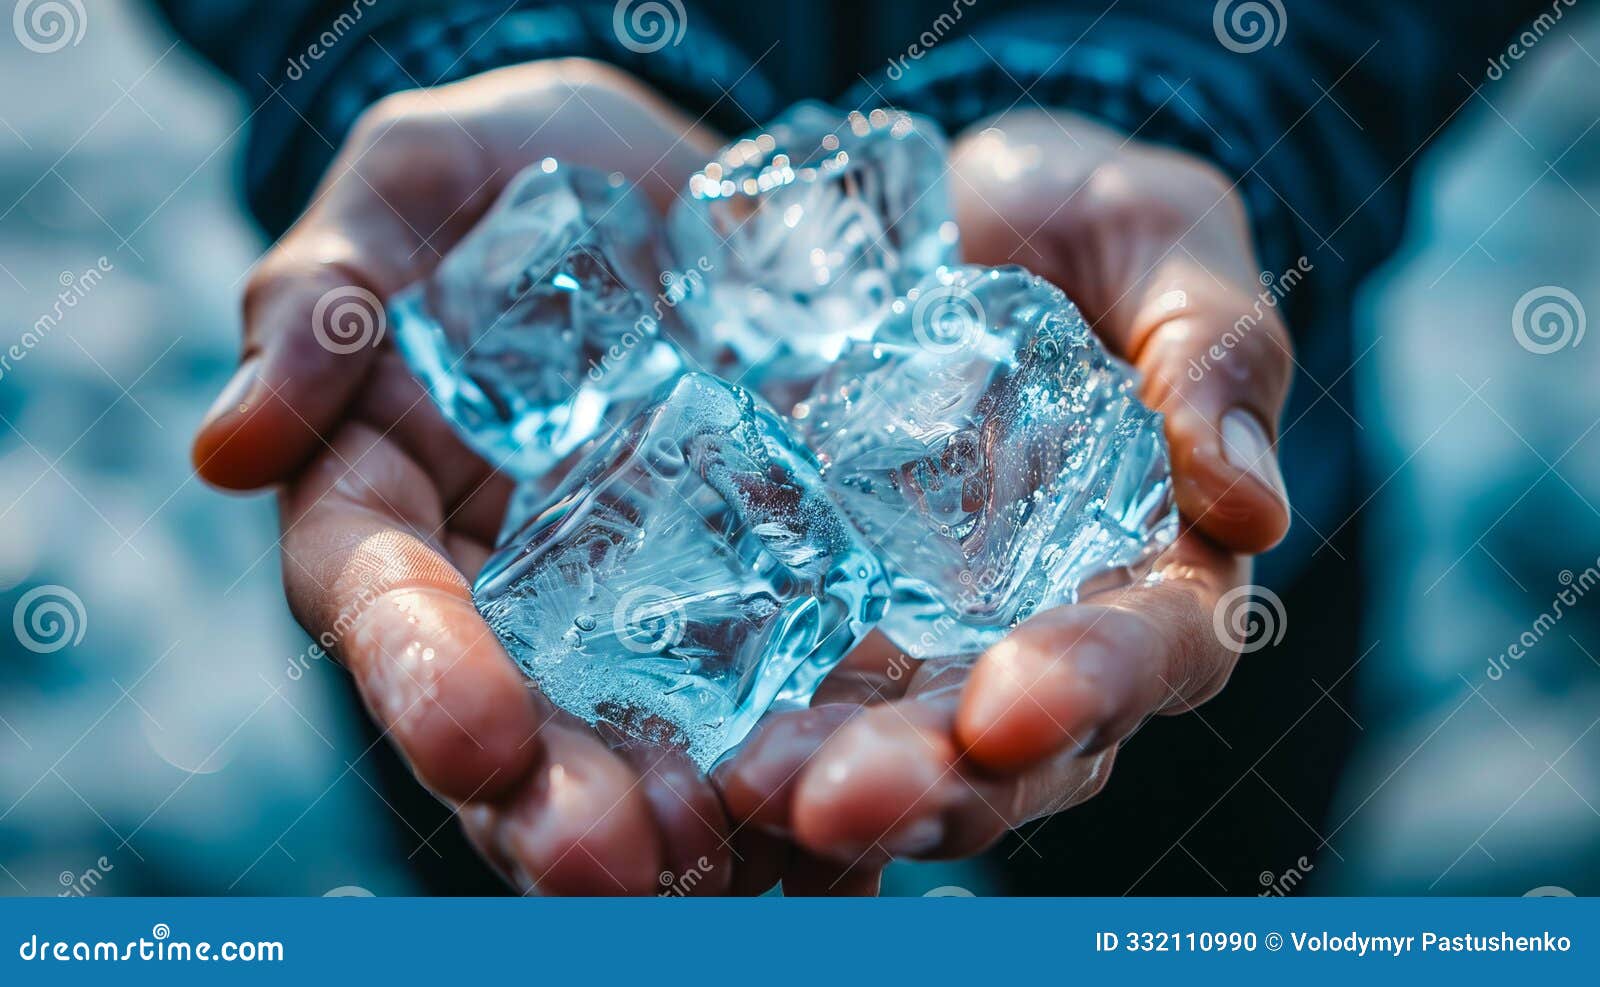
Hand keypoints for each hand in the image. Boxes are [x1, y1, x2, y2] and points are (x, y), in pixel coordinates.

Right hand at [218, 61, 742, 893]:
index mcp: (398, 501)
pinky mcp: (758, 601)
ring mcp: (635, 608)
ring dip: (678, 821)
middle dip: (548, 802)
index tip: (474, 739)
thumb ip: (323, 300)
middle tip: (608, 866)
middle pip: (511, 723)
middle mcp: (511, 587)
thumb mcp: (415, 187)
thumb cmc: (518, 174)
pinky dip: (798, 769)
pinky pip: (772, 702)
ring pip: (638, 744)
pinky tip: (847, 823)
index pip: (381, 603)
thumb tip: (227, 448)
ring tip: (729, 863)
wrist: (678, 190)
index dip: (418, 674)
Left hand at [715, 110, 1293, 890]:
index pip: (1158, 646)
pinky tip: (691, 757)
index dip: (1096, 682)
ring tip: (749, 793)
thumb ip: (1214, 346)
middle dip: (939, 782)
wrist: (941, 212)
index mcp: (1160, 555)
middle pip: (1016, 745)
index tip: (1014, 706)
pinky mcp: (829, 614)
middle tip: (842, 800)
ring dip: (831, 786)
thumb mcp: (1158, 238)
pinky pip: (798, 694)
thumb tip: (1250, 504)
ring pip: (900, 746)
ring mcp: (928, 633)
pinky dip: (754, 737)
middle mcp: (1046, 626)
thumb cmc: (1076, 218)